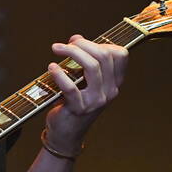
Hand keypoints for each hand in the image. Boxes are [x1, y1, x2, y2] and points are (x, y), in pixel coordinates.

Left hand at [44, 34, 128, 150]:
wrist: (66, 132)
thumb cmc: (73, 102)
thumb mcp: (83, 80)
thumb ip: (83, 59)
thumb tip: (76, 38)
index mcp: (114, 82)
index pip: (120, 54)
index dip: (100, 43)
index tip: (80, 43)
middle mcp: (110, 91)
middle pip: (104, 56)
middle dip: (82, 44)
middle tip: (64, 45)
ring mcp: (96, 101)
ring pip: (92, 66)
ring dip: (72, 52)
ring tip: (57, 49)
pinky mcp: (80, 109)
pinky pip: (71, 87)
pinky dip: (60, 74)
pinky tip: (51, 67)